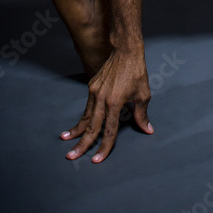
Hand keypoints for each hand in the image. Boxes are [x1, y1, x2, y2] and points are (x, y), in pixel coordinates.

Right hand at [60, 48, 152, 162]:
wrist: (125, 51)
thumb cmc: (136, 72)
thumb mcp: (143, 94)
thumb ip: (142, 114)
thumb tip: (147, 129)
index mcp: (115, 103)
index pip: (109, 131)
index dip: (104, 147)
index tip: (97, 160)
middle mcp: (102, 99)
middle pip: (91, 127)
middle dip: (81, 144)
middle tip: (71, 157)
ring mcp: (94, 92)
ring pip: (85, 116)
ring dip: (76, 130)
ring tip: (66, 139)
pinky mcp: (92, 86)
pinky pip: (87, 106)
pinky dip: (82, 117)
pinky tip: (78, 125)